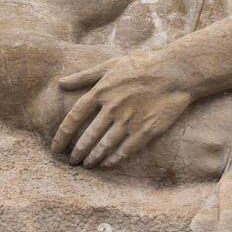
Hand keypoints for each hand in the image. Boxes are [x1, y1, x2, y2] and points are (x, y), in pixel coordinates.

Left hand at [52, 53, 193, 168]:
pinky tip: (106, 165)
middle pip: (88, 137)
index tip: (56, 148)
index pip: (74, 118)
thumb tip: (59, 83)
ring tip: (87, 165)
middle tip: (72, 162)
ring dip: (93, 159)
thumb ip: (83, 76)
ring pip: (104, 147)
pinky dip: (113, 160)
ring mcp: (129, 121)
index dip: (62, 136)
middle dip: (77, 152)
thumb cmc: (142, 66)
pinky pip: (125, 151)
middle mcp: (112, 108)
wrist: (175, 73)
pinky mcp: (146, 131)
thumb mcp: (110, 66)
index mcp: (101, 92)